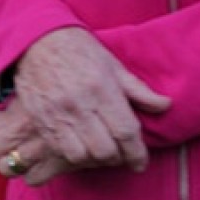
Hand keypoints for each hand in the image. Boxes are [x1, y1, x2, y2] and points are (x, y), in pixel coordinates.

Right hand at [0, 28, 169, 178]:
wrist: (34, 38)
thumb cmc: (76, 48)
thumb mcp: (111, 63)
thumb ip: (137, 89)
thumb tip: (165, 105)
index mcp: (101, 87)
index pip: (126, 133)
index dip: (137, 154)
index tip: (139, 161)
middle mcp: (78, 103)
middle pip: (105, 150)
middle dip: (117, 156)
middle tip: (119, 152)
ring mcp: (56, 111)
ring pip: (81, 155)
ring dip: (93, 157)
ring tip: (97, 148)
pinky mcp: (39, 117)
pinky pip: (58, 149)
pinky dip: (71, 152)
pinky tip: (77, 142)